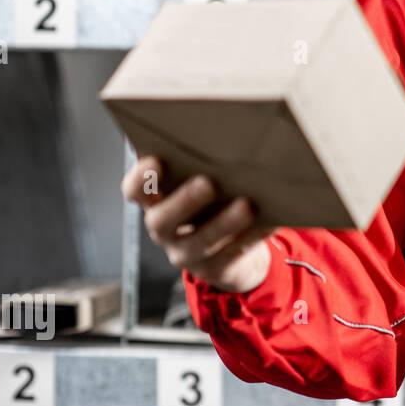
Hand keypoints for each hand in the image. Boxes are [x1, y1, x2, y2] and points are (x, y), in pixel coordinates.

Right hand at [120, 154, 274, 292]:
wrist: (234, 254)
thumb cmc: (217, 204)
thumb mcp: (207, 185)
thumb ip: (208, 167)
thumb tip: (236, 136)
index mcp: (158, 202)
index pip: (135, 191)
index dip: (140, 178)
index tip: (156, 160)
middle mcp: (166, 231)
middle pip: (161, 220)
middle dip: (184, 201)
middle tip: (208, 182)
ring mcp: (188, 254)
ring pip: (201, 241)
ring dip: (224, 223)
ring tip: (247, 206)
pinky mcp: (215, 269)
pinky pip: (233, 254)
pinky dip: (252, 236)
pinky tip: (269, 222)